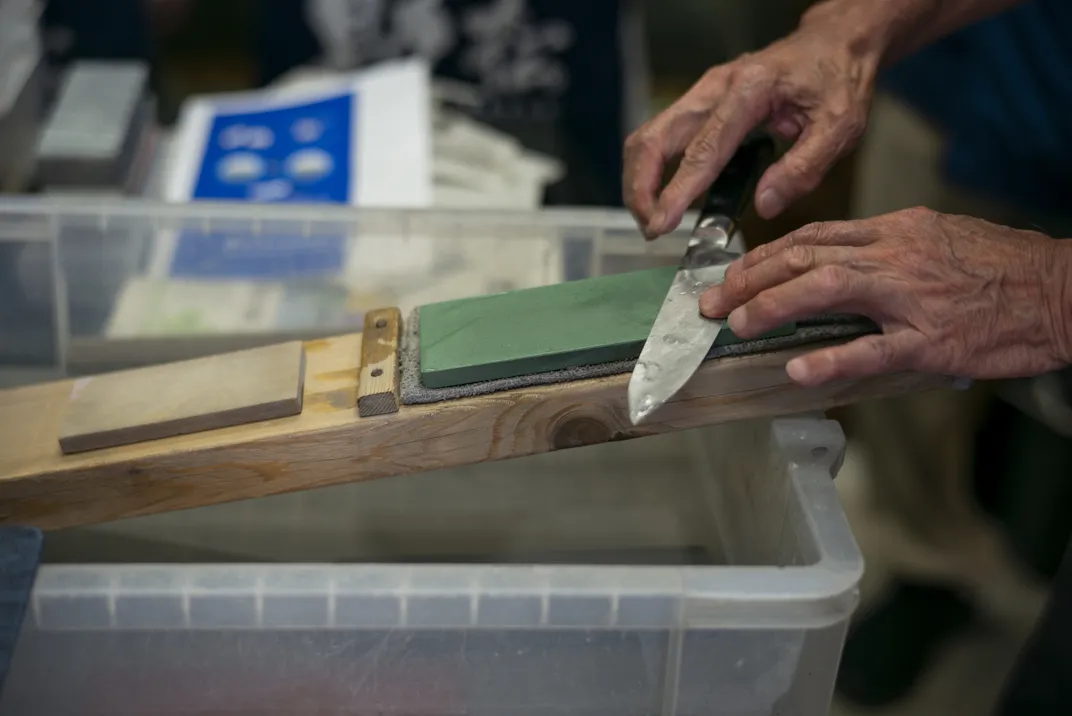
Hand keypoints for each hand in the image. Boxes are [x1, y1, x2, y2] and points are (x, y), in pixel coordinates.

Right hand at [624, 2, 884, 237]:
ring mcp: (702, 94)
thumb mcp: (840, 126)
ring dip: (640, 181)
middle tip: (651, 229)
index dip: (677, 191)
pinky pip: (662, 137)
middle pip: (654, 138)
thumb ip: (803, 169)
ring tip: (653, 219)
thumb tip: (763, 206)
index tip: (661, 225)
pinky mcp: (699, 103)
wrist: (834, 42)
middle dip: (640, 188)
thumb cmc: (839, 80)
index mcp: (749, 91)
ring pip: (650, 137)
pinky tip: (665, 197)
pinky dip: (653, 171)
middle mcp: (715, 88)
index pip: (702, 149)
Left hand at [699, 208, 1071, 385]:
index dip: (763, 255)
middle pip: (805, 256)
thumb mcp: (934, 238)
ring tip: (736, 323)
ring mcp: (910, 297)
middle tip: (710, 302)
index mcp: (893, 231)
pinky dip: (831, 358)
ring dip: (773, 305)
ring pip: (827, 289)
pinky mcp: (931, 339)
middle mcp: (894, 255)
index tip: (730, 273)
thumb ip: (880, 250)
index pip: (812, 236)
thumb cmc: (998, 266)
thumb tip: (830, 265)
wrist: (1060, 289)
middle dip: (749, 278)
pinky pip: (872, 349)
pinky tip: (798, 369)